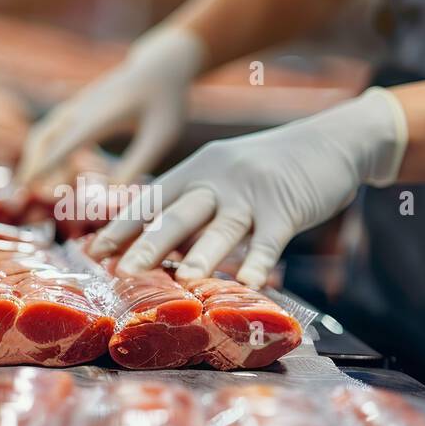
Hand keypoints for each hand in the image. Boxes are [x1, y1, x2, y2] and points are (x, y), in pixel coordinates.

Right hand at [17, 27, 206, 184]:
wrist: (160, 67)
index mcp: (104, 114)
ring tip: (42, 187)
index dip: (49, 164)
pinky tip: (60, 175)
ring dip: (37, 160)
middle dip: (33, 165)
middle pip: (44, 136)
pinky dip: (48, 153)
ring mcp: (77, 106)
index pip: (69, 142)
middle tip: (29, 194)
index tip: (31, 183)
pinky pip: (53, 132)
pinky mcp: (77, 109)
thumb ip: (137, 165)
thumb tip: (112, 195)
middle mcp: (84, 108)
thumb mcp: (161, 136)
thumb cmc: (165, 103)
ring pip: (44, 133)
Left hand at [89, 87, 407, 287]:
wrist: (329, 142)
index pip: (151, 199)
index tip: (95, 251)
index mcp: (195, 170)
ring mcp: (252, 193)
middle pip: (179, 214)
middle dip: (150, 244)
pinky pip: (269, 239)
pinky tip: (249, 283)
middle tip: (124, 271)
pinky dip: (259, 262)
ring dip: (203, 255)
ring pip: (222, 227)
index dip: (122, 226)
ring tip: (186, 281)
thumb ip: (193, 206)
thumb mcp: (223, 176)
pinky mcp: (286, 207)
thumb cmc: (265, 170)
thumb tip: (155, 245)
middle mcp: (217, 178)